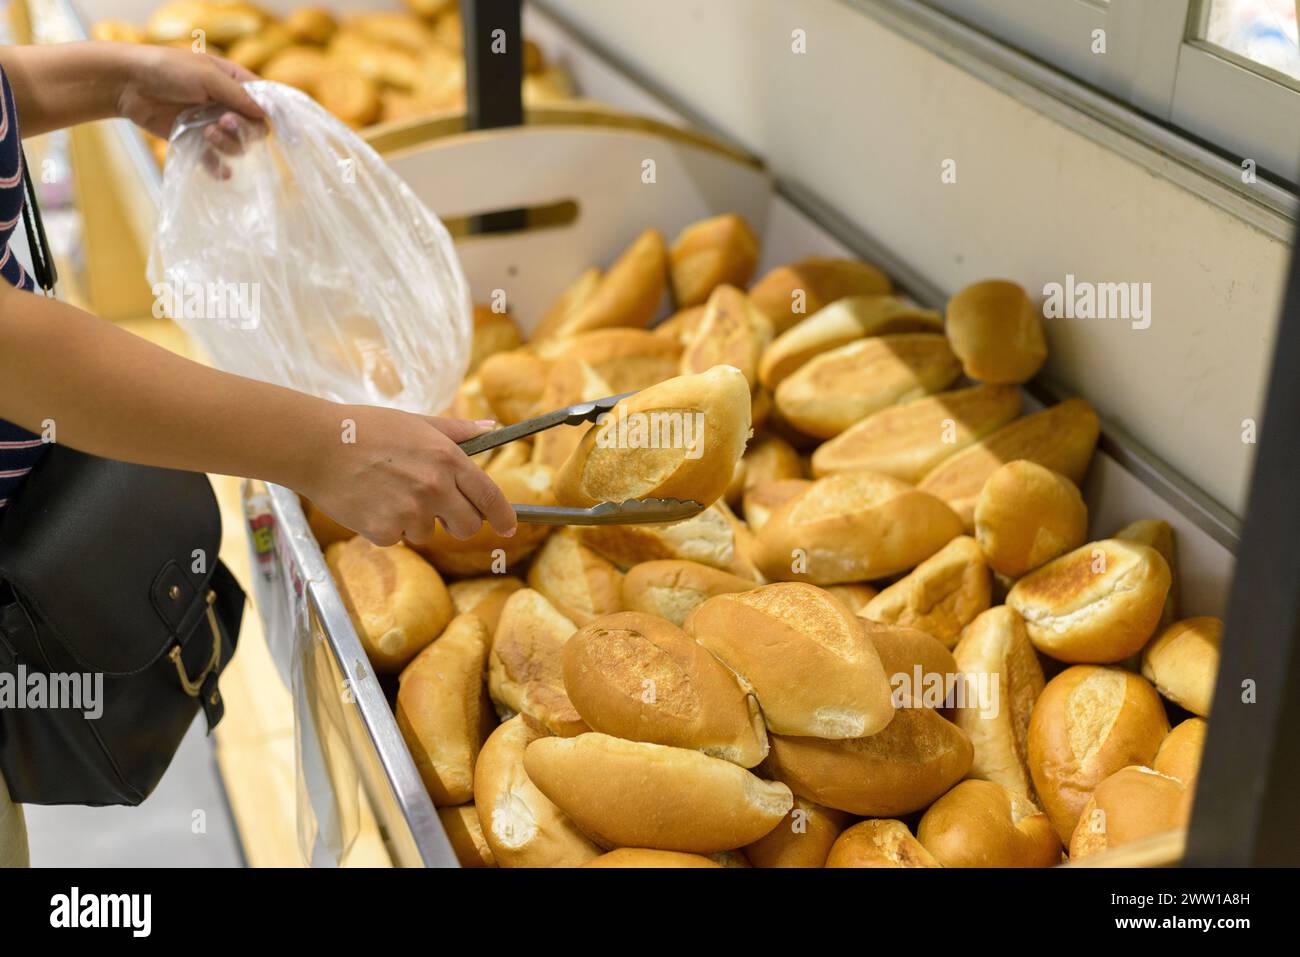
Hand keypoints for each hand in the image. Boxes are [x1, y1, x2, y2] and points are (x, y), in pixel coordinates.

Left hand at [115, 44, 265, 175]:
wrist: (127, 83)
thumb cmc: (166, 69)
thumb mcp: (206, 75)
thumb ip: (237, 95)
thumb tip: (265, 115)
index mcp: (233, 82)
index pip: (264, 102)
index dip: (268, 114)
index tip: (262, 121)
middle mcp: (226, 104)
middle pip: (254, 128)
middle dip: (243, 129)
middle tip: (223, 123)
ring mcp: (211, 123)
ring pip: (236, 146)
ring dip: (227, 144)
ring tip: (206, 133)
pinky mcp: (194, 140)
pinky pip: (214, 160)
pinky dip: (219, 168)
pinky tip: (222, 172)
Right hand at [295, 406, 516, 547]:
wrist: (316, 446)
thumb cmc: (366, 429)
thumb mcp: (416, 422)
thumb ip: (457, 431)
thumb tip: (491, 427)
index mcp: (448, 459)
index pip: (489, 496)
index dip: (504, 515)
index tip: (510, 526)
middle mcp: (435, 487)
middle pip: (468, 526)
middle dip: (458, 522)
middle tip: (436, 508)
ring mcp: (411, 512)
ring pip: (429, 533)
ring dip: (415, 521)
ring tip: (387, 492)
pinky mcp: (385, 531)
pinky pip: (398, 538)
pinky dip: (387, 527)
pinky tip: (370, 502)